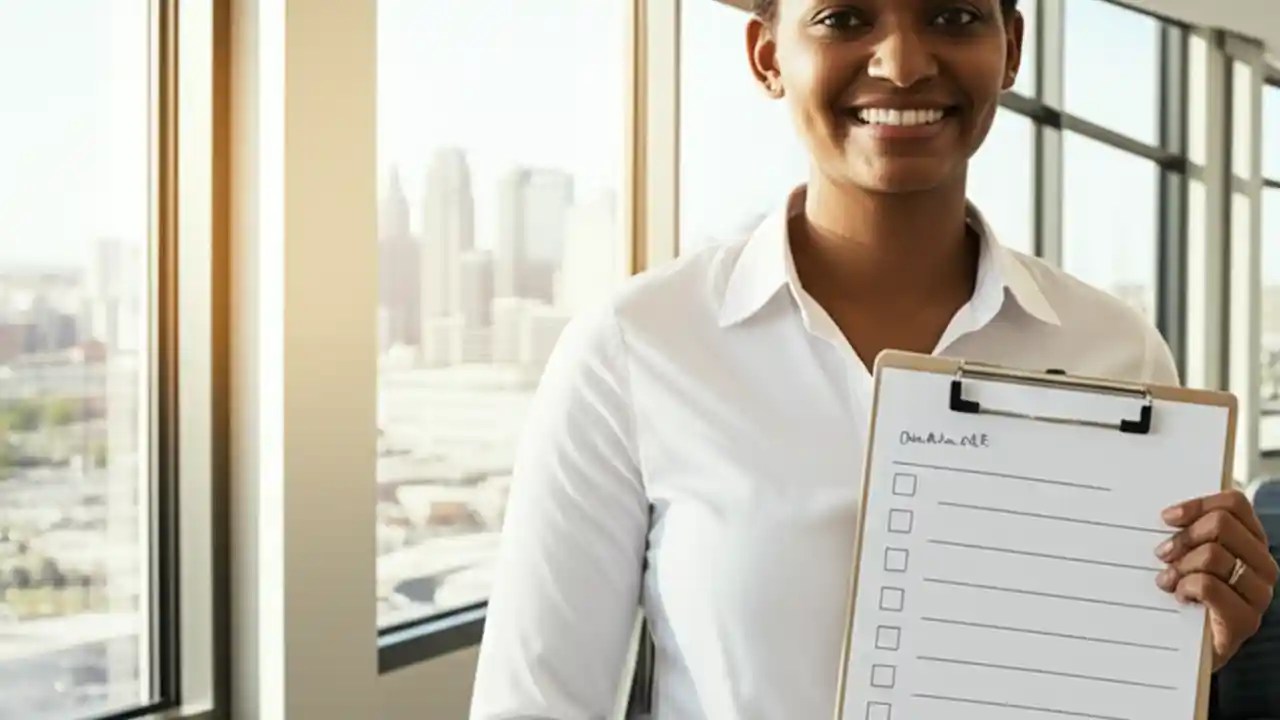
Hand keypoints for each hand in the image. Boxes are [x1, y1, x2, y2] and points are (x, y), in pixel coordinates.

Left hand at [1155, 490, 1278, 670]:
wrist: (1190, 650)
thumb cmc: (1187, 599)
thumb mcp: (1186, 558)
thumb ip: (1186, 534)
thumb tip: (1165, 514)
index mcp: (1251, 543)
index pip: (1235, 504)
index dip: (1198, 504)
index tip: (1167, 517)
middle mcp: (1263, 565)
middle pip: (1222, 523)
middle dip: (1183, 536)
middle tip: (1162, 554)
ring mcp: (1258, 594)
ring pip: (1213, 554)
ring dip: (1180, 565)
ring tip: (1167, 580)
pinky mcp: (1245, 620)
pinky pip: (1208, 585)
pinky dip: (1184, 587)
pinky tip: (1178, 596)